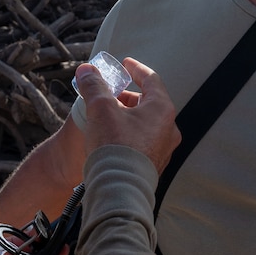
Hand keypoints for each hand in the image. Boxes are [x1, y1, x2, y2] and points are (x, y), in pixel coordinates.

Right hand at [76, 57, 179, 173]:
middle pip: (149, 103)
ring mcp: (163, 149)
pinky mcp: (153, 165)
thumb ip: (94, 86)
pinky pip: (143, 142)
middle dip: (128, 96)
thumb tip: (86, 70)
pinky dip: (129, 134)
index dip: (136, 70)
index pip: (152, 80)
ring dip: (128, 116)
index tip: (126, 64)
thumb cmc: (115, 146)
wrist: (119, 190)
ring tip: (107, 116)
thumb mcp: (101, 109)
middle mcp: (169, 129)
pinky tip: (112, 139)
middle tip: (110, 93)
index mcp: (162, 110)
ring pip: (146, 124)